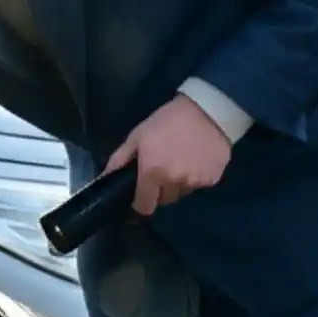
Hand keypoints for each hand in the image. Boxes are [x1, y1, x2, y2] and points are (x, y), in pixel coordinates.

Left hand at [103, 94, 230, 216]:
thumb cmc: (167, 121)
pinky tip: (196, 158)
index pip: (144, 206)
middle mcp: (174, 182)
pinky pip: (199, 185)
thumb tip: (104, 178)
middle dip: (161, 189)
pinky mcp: (213, 179)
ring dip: (179, 183)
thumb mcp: (137, 136)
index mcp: (153, 173)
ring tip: (181, 160)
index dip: (141, 202)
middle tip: (163, 168)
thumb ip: (120, 160)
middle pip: (164, 199)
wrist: (207, 110)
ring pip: (182, 192)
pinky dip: (196, 176)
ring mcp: (195, 182)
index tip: (142, 192)